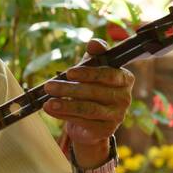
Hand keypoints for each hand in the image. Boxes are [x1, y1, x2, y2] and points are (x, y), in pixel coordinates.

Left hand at [42, 39, 133, 155]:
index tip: (69, 72)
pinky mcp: (106, 130)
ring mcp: (117, 116)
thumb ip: (94, 56)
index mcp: (125, 79)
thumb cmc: (92, 88)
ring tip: (48, 102)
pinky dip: (64, 115)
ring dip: (65, 104)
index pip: (109, 74)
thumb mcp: (91, 70)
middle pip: (94, 92)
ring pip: (88, 108)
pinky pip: (82, 121)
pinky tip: (51, 110)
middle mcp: (125, 98)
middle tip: (49, 86)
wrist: (91, 120)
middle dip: (69, 88)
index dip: (89, 73)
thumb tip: (94, 43)